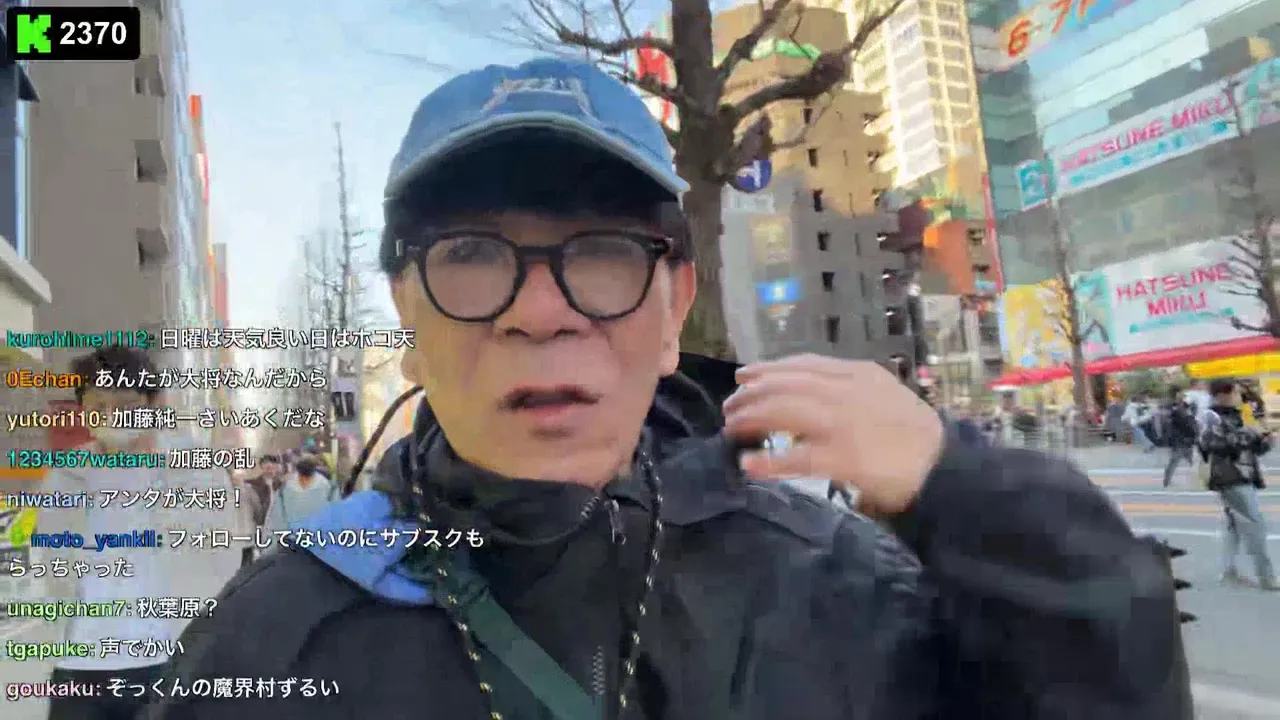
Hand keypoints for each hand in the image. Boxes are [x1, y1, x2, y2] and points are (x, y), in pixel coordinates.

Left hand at [722, 354, 944, 514]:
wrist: (945, 464)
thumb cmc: (914, 433)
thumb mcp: (883, 393)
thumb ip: (849, 388)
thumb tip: (809, 391)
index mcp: (858, 374)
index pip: (803, 365)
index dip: (768, 369)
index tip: (744, 375)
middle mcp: (846, 393)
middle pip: (785, 385)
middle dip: (752, 394)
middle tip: (730, 406)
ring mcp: (842, 425)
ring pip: (784, 412)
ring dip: (751, 419)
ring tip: (731, 428)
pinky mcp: (843, 458)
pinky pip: (796, 458)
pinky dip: (768, 462)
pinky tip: (748, 466)